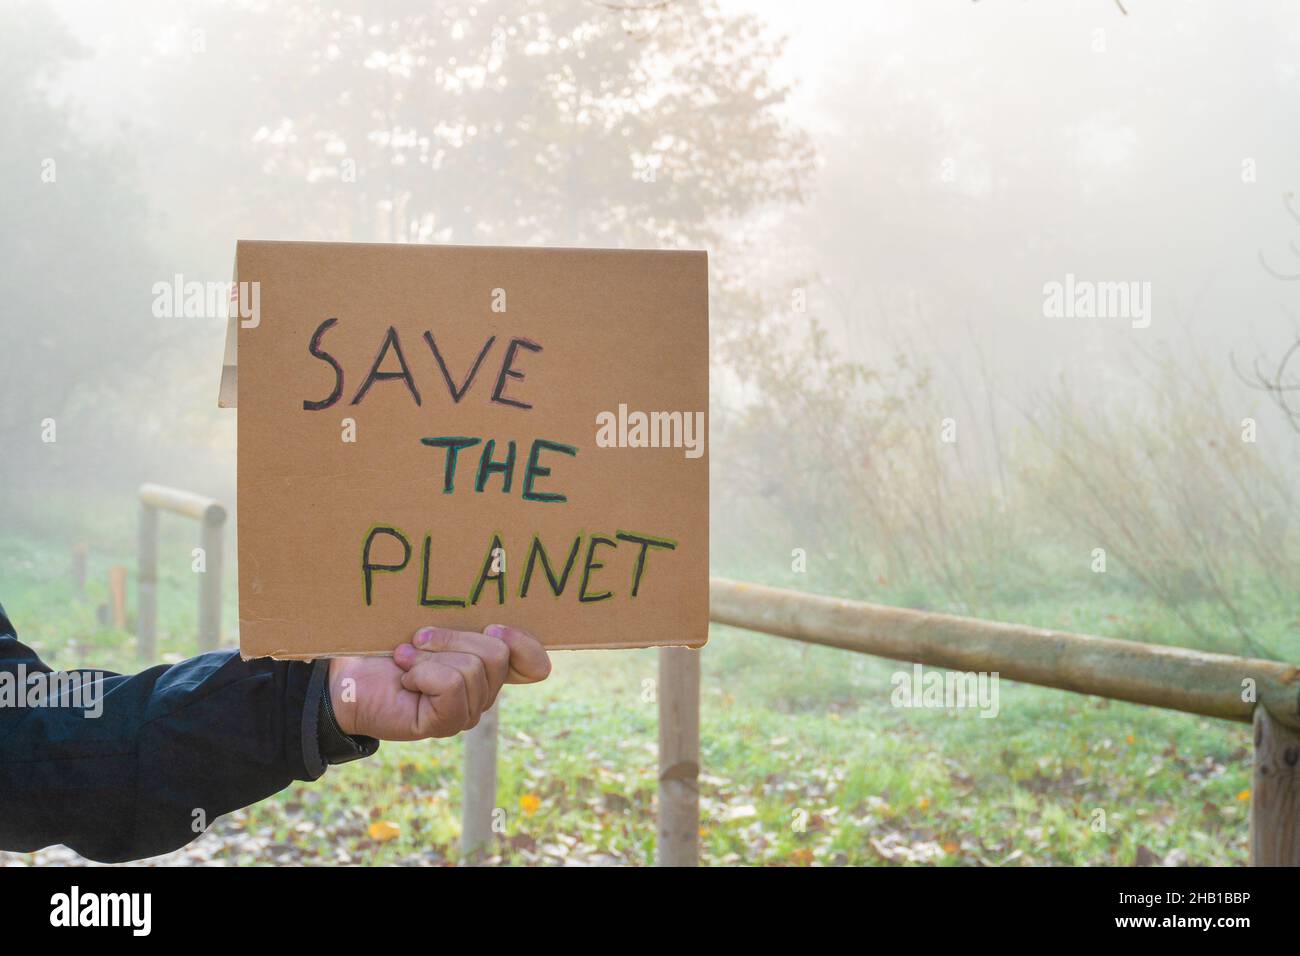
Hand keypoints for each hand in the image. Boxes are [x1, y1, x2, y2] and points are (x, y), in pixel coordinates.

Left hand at [327, 624, 549, 740]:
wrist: (344, 675)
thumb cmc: (386, 646)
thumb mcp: (434, 627)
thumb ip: (467, 624)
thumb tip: (499, 624)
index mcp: (487, 669)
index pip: (536, 665)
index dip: (525, 644)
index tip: (494, 626)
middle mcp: (483, 694)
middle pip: (497, 654)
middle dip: (453, 638)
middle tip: (420, 640)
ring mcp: (466, 713)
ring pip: (473, 668)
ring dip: (430, 656)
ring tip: (406, 661)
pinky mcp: (444, 724)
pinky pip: (451, 686)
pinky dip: (423, 672)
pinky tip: (405, 677)